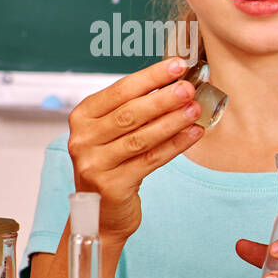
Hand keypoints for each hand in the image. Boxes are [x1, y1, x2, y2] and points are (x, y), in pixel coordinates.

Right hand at [67, 57, 202, 238]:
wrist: (101, 212)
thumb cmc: (112, 163)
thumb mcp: (113, 132)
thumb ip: (135, 109)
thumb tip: (174, 84)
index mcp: (82, 117)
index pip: (119, 91)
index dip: (150, 77)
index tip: (177, 65)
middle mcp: (82, 139)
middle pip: (129, 114)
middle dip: (163, 99)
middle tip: (189, 88)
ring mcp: (95, 163)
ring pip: (141, 137)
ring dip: (172, 121)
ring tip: (195, 109)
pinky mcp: (112, 185)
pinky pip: (151, 160)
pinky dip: (175, 145)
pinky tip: (194, 133)